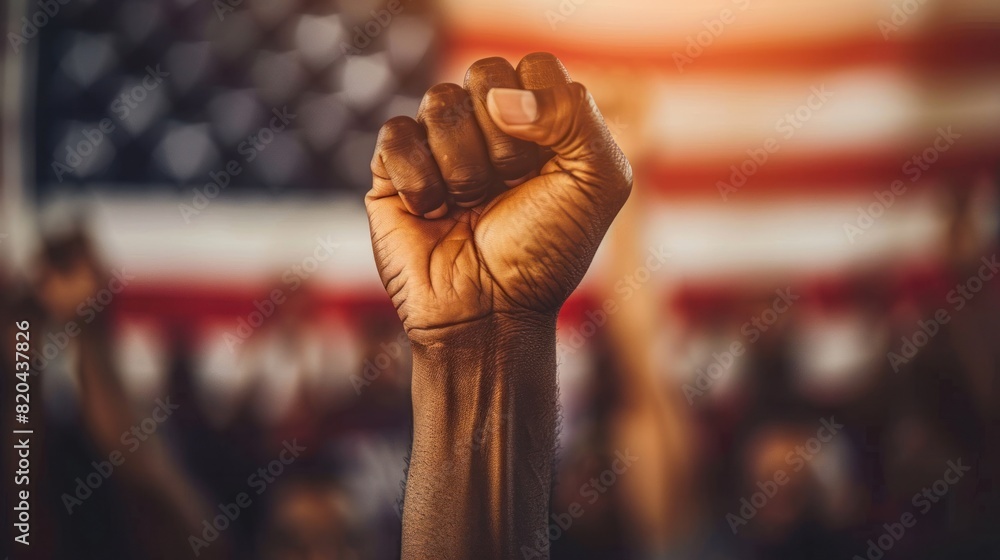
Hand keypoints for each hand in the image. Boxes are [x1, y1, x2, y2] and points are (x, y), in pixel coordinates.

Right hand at [366, 53, 631, 339]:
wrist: (490, 313)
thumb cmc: (545, 251)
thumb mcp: (598, 181)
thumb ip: (573, 114)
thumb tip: (500, 97)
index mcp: (539, 120)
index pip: (533, 67)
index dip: (541, 114)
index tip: (545, 166)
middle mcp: (488, 124)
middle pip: (484, 74)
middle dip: (503, 142)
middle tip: (508, 188)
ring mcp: (438, 143)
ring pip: (439, 102)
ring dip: (464, 168)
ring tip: (470, 207)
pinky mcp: (392, 168)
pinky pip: (396, 134)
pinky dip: (421, 181)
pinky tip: (434, 213)